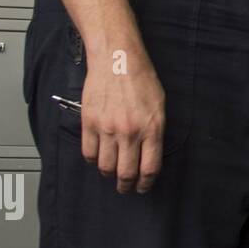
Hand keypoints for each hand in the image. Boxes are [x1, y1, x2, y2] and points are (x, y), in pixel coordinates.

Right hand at [80, 56, 164, 193]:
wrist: (118, 60)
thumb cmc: (142, 79)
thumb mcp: (160, 106)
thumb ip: (155, 132)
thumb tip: (149, 154)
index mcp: (152, 129)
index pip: (149, 168)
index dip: (145, 183)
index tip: (142, 187)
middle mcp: (130, 133)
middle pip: (126, 173)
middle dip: (126, 185)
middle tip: (125, 187)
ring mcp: (108, 129)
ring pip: (105, 166)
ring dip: (108, 173)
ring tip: (111, 172)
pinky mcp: (89, 123)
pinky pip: (88, 152)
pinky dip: (92, 159)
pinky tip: (97, 157)